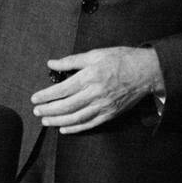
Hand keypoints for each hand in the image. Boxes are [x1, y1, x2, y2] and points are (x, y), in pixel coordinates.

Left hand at [30, 47, 163, 134]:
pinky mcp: (110, 114)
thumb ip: (71, 61)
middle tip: (36, 111)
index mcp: (90, 76)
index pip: (62, 90)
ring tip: (46, 121)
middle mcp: (95, 93)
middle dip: (48, 110)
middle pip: (66, 106)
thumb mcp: (95, 54)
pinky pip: (89, 124)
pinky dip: (75, 128)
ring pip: (76, 118)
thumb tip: (51, 63)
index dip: (46, 96)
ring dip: (58, 121)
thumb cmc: (121, 59)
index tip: (35, 98)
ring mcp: (103, 106)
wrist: (146, 71)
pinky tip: (64, 128)